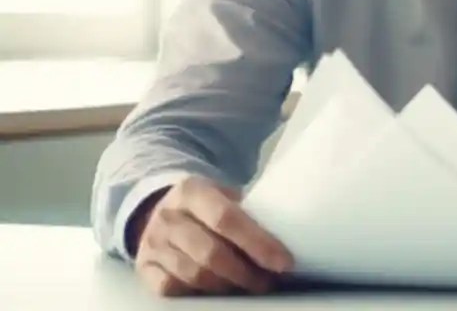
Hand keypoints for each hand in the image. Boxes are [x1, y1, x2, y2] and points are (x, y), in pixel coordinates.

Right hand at [131, 176, 293, 296]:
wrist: (156, 208)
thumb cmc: (205, 204)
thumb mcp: (222, 193)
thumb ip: (247, 209)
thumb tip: (286, 234)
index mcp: (192, 191)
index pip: (228, 219)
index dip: (258, 243)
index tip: (284, 262)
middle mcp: (168, 216)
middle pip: (211, 253)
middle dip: (246, 272)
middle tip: (269, 281)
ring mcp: (152, 244)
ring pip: (193, 274)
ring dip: (228, 286)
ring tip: (252, 286)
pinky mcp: (143, 268)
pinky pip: (171, 288)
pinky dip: (198, 293)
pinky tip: (219, 291)